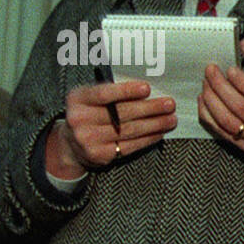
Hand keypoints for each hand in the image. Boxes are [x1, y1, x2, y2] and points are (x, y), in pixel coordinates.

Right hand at [48, 80, 176, 178]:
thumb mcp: (91, 98)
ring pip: (129, 130)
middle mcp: (80, 119)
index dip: (127, 91)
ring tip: (171, 119)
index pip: (103, 94)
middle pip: (121, 113)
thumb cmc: (89, 113)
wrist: (72, 143)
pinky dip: (148, 138)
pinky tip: (160, 132)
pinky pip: (129, 146)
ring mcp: (88, 139)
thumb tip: (147, 90)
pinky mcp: (99, 155)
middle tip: (170, 104)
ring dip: (155, 124)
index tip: (147, 89)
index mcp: (78, 99)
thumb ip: (111, 92)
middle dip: (150, 108)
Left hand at [198, 40, 243, 174]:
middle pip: (241, 108)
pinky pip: (221, 131)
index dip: (243, 83)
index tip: (231, 70)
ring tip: (206, 83)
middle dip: (221, 87)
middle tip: (211, 71)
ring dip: (212, 100)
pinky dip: (208, 114)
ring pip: (227, 120)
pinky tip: (205, 100)